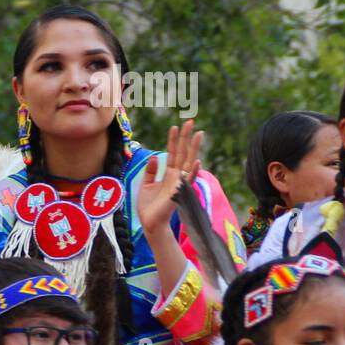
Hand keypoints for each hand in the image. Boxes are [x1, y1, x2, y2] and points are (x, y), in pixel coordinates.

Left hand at [137, 120, 202, 239]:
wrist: (150, 222)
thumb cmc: (149, 206)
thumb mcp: (145, 184)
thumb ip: (151, 171)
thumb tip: (155, 156)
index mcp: (169, 173)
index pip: (173, 152)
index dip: (173, 140)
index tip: (175, 126)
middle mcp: (176, 176)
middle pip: (182, 152)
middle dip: (186, 137)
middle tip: (190, 121)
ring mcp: (179, 183)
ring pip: (188, 162)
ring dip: (193, 148)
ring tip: (198, 134)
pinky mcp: (179, 193)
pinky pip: (188, 180)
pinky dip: (193, 171)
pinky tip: (197, 161)